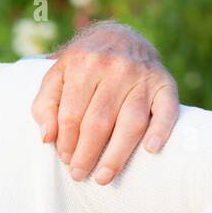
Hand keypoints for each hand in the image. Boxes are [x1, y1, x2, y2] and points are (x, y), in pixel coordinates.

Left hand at [32, 20, 179, 184]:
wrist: (119, 35)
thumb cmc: (82, 64)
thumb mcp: (56, 75)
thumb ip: (45, 105)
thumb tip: (47, 137)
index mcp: (83, 64)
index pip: (72, 115)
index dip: (66, 142)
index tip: (65, 160)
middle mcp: (114, 67)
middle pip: (99, 122)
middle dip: (86, 154)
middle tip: (79, 175)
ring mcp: (142, 76)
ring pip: (130, 122)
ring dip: (117, 155)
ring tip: (104, 177)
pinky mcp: (165, 83)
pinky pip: (166, 110)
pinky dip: (161, 130)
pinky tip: (151, 150)